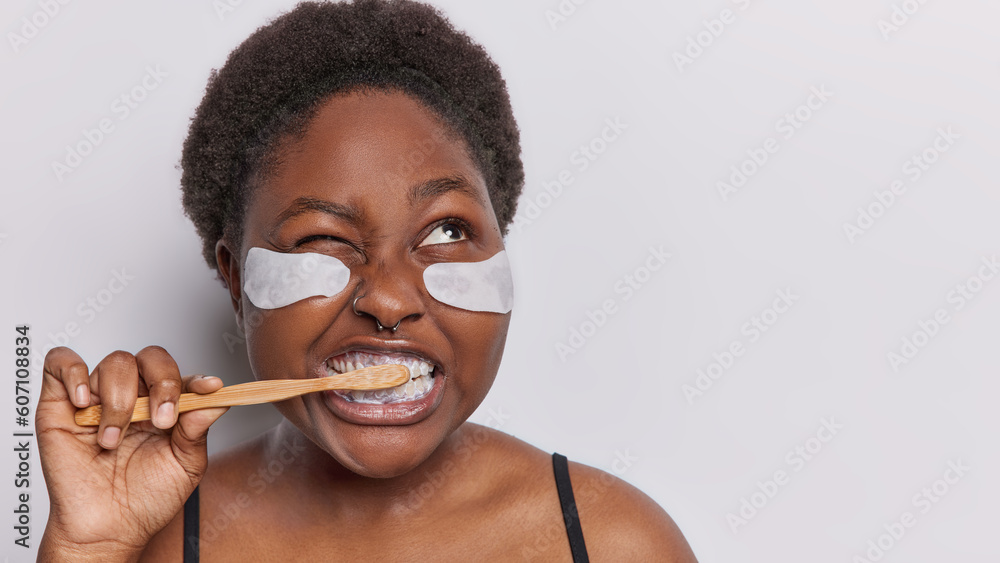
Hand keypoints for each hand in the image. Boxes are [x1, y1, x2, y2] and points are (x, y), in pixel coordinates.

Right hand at [36, 346, 228, 559]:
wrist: (106, 529)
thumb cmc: (145, 499)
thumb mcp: (185, 465)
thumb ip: (198, 429)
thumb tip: (217, 399)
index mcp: (164, 406)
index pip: (181, 376)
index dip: (196, 378)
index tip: (210, 388)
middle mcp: (134, 396)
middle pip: (150, 358)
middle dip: (162, 383)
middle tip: (160, 421)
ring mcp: (98, 398)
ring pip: (115, 363)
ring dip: (120, 401)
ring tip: (114, 439)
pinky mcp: (59, 404)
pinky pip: (60, 362)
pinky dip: (74, 373)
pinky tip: (86, 402)